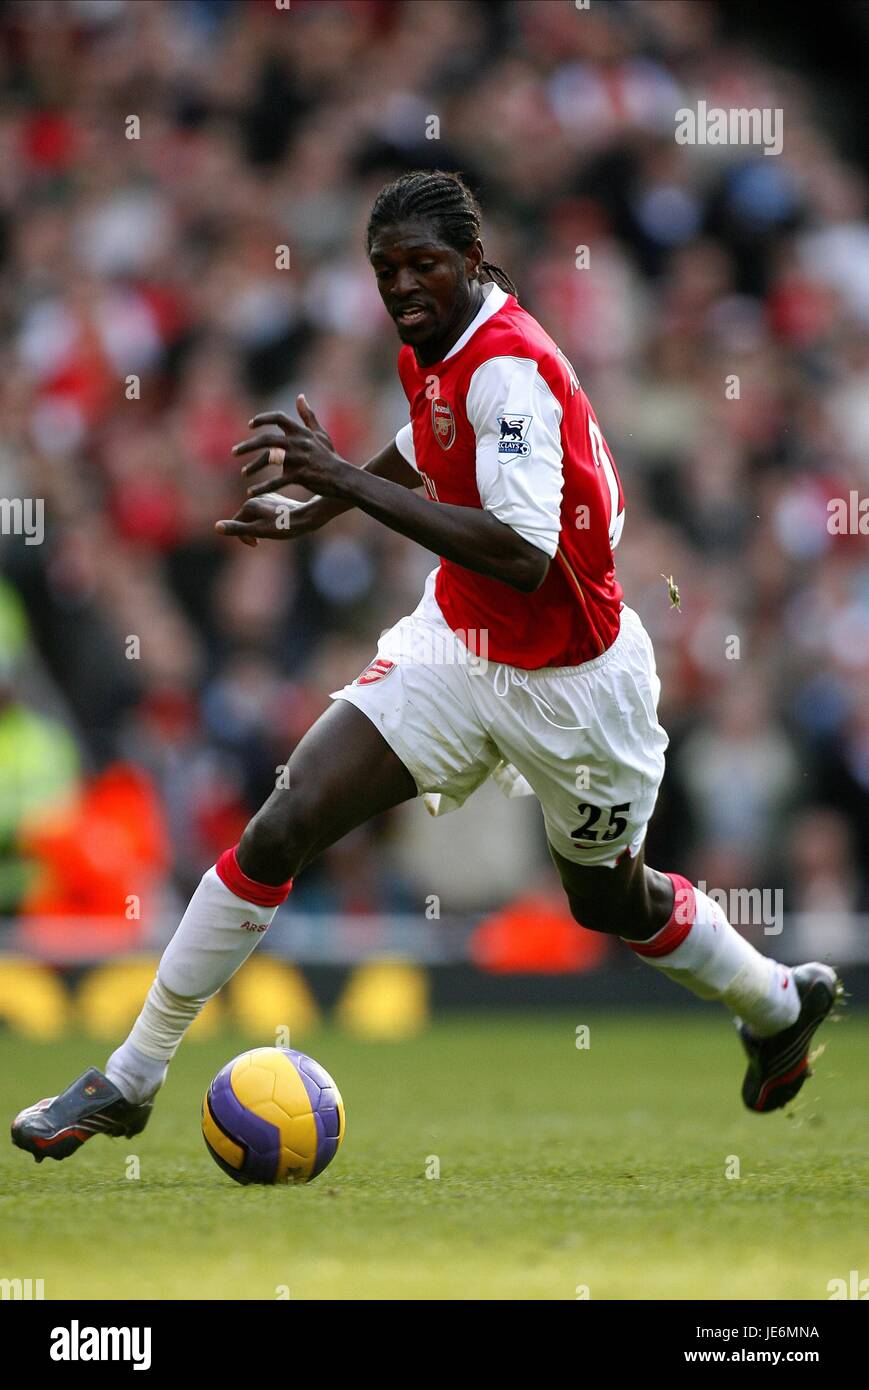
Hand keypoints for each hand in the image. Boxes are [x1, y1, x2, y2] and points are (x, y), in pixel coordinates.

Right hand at [215, 492, 324, 545]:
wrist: (309, 516)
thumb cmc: (285, 526)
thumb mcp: (260, 531)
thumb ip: (238, 529)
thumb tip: (216, 527)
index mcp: (250, 504)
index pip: (237, 524)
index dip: (244, 538)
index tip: (256, 545)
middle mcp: (257, 498)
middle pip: (246, 519)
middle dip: (251, 532)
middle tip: (264, 541)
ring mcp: (268, 498)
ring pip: (257, 516)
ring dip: (260, 528)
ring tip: (273, 533)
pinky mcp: (278, 500)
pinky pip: (267, 513)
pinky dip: (269, 522)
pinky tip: (280, 526)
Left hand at [231, 395, 349, 498]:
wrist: (342, 476)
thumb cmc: (330, 455)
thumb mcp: (319, 433)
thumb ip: (307, 415)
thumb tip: (300, 397)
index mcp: (300, 432)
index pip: (278, 418)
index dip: (263, 419)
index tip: (250, 425)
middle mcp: (297, 443)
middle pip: (267, 439)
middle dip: (248, 445)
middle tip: (234, 452)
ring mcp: (298, 459)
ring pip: (269, 459)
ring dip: (253, 466)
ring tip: (243, 472)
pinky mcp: (299, 475)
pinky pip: (277, 481)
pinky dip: (262, 487)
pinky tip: (251, 492)